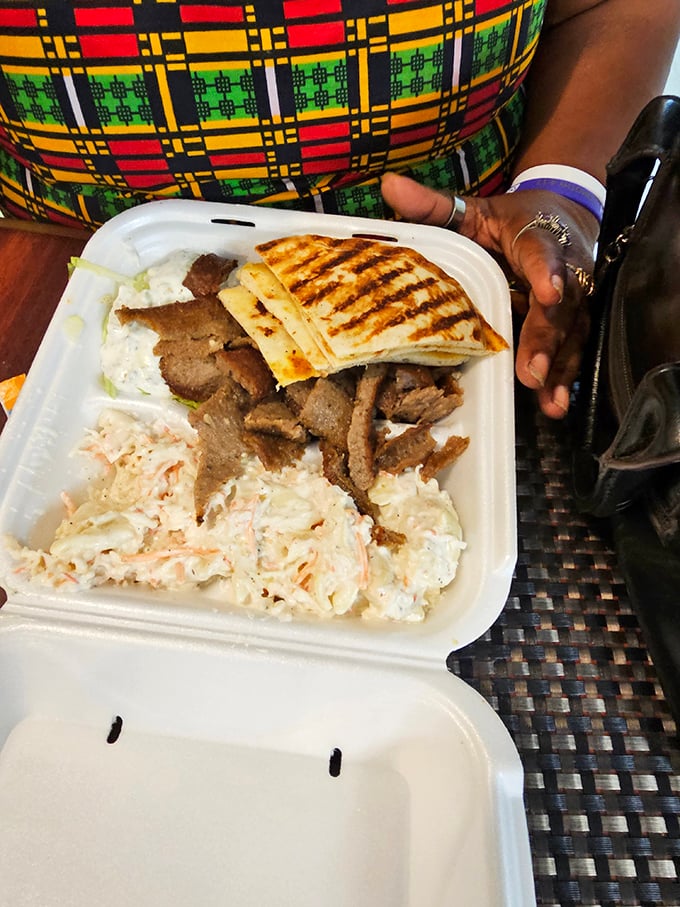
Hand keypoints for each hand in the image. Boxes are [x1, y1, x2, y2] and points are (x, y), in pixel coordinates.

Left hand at [380, 172, 598, 418]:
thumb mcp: (474, 208)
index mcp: (536, 237)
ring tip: (549, 401)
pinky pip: (571, 348)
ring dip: (559, 368)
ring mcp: (572, 298)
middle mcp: (563, 270)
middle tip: (531, 371)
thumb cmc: (511, 218)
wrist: (566, 209)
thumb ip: (434, 204)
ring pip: (570, 333)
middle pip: (559, 307)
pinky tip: (555, 404)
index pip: (542, 253)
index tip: (547, 292)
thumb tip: (388, 186)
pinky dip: (563, 378)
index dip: (545, 273)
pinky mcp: (574, 320)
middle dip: (546, 340)